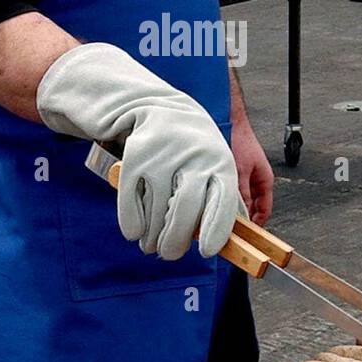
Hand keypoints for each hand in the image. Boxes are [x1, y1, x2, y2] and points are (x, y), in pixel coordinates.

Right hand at [37, 42, 239, 260]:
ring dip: (152, 237)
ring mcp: (164, 157)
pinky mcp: (135, 159)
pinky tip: (135, 232)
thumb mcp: (215, 164)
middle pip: (185, 213)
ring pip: (157, 213)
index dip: (216, 232)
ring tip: (153, 244)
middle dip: (176, 242)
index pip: (223, 203)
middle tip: (170, 254)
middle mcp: (194, 159)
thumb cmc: (194, 148)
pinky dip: (132, 223)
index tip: (207, 253)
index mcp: (221, 163)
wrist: (159, 107)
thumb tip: (230, 244)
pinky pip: (131, 203)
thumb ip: (221, 200)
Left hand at [231, 116, 273, 225]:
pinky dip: (228, 197)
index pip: (265, 209)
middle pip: (253, 207)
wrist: (231, 123)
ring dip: (234, 206)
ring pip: (242, 200)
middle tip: (231, 228)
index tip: (248, 234)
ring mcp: (247, 177)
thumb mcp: (240, 170)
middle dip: (243, 217)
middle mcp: (257, 180)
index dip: (257, 224)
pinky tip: (217, 201)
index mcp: (265, 180)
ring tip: (222, 214)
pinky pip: (234, 191)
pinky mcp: (236, 173)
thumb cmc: (240, 140)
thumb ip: (242, 192)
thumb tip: (241, 212)